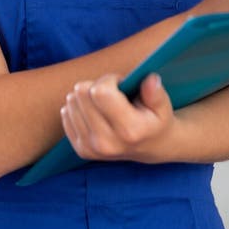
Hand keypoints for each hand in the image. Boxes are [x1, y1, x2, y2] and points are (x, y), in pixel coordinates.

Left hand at [60, 72, 177, 163]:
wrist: (151, 148)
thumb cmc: (156, 120)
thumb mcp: (163, 106)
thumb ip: (155, 93)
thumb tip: (150, 80)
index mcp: (129, 131)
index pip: (101, 92)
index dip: (109, 79)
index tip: (121, 83)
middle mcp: (107, 143)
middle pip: (81, 94)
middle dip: (97, 85)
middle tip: (114, 93)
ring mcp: (91, 149)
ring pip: (71, 102)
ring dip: (87, 96)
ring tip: (106, 104)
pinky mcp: (81, 150)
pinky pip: (66, 114)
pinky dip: (78, 107)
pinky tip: (95, 113)